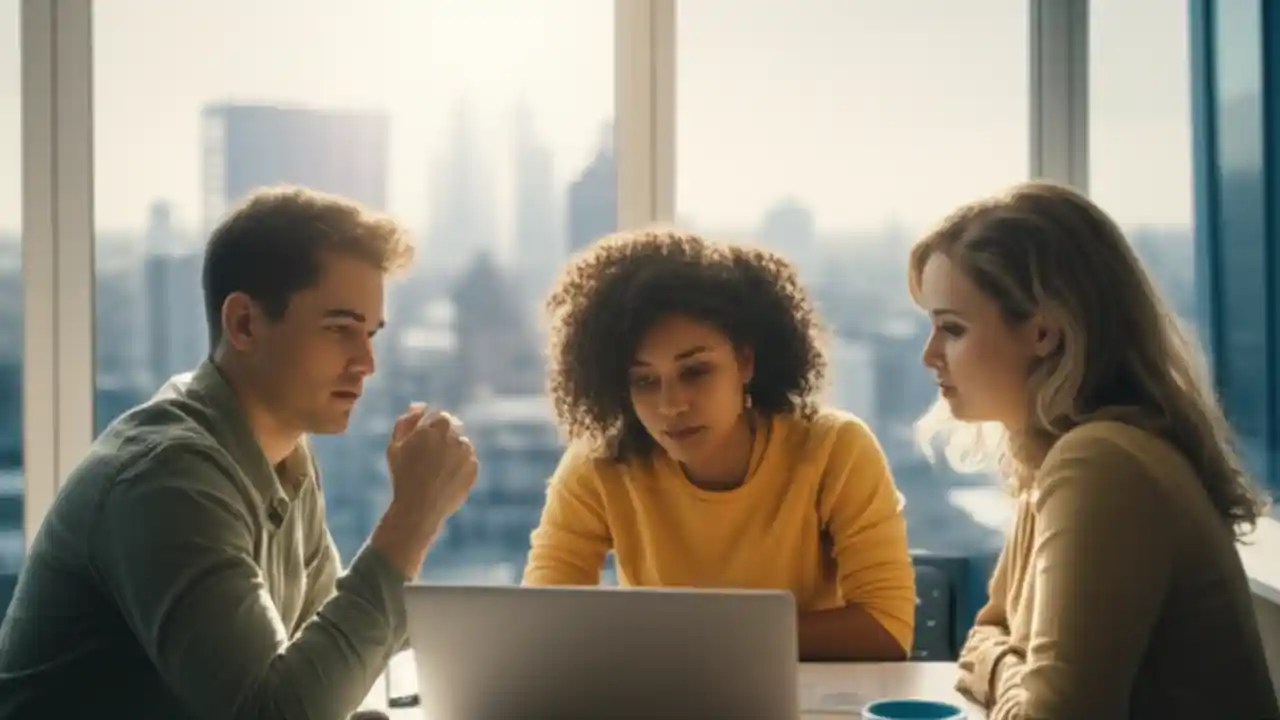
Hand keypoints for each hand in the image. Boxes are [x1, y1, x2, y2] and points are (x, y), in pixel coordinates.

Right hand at [372, 404, 477, 577]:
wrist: (419, 508)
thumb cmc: (403, 475)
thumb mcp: (395, 446)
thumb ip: (406, 421)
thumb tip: (419, 406)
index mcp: (437, 426)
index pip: (441, 417)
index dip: (432, 429)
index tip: (424, 443)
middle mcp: (456, 436)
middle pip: (454, 428)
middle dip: (444, 438)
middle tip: (430, 457)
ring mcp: (467, 453)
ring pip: (462, 444)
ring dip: (453, 451)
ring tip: (436, 470)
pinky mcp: (474, 468)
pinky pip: (468, 461)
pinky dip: (459, 467)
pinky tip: (445, 479)